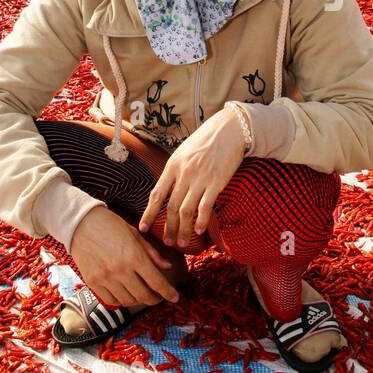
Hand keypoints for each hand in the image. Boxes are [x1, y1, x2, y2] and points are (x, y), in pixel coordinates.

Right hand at [69, 206, 179, 308]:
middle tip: (159, 297)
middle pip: (144, 295)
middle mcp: (121, 270)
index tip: (175, 298)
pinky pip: (111, 301)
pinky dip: (121, 301)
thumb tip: (168, 267)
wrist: (81, 223)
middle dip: (155, 299)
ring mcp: (106, 278)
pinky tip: (126, 294)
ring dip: (139, 300)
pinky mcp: (93, 282)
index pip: (157, 282)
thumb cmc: (111, 225)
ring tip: (143, 295)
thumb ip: (152, 253)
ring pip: (128, 300)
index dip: (169, 293)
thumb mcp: (136, 235)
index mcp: (135, 256)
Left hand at [138, 107, 246, 249]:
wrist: (229, 130)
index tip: (143, 229)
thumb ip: (175, 170)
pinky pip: (205, 207)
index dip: (148, 214)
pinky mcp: (216, 183)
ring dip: (182, 230)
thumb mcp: (184, 152)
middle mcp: (184, 174)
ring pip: (186, 211)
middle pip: (171, 207)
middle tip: (167, 243)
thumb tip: (168, 189)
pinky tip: (198, 231)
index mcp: (172, 166)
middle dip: (167, 228)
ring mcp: (200, 179)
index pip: (156, 195)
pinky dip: (201, 221)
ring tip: (181, 243)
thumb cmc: (206, 140)